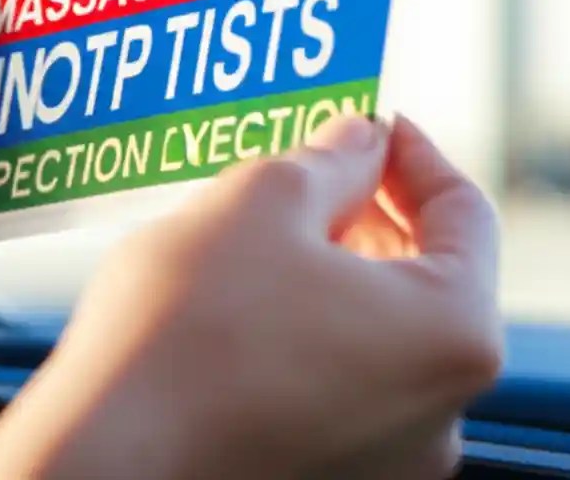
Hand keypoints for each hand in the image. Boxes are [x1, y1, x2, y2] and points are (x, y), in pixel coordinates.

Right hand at [0, 115, 501, 478]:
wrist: (104, 456)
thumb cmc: (183, 332)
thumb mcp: (260, 200)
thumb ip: (330, 158)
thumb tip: (357, 143)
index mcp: (453, 334)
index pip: (465, 214)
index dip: (414, 153)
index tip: (373, 124)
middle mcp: (442, 413)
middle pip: (425, 280)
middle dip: (369, 214)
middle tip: (311, 172)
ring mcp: (388, 461)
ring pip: (377, 335)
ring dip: (336, 273)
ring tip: (265, 237)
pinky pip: (341, 387)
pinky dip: (312, 335)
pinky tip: (246, 307)